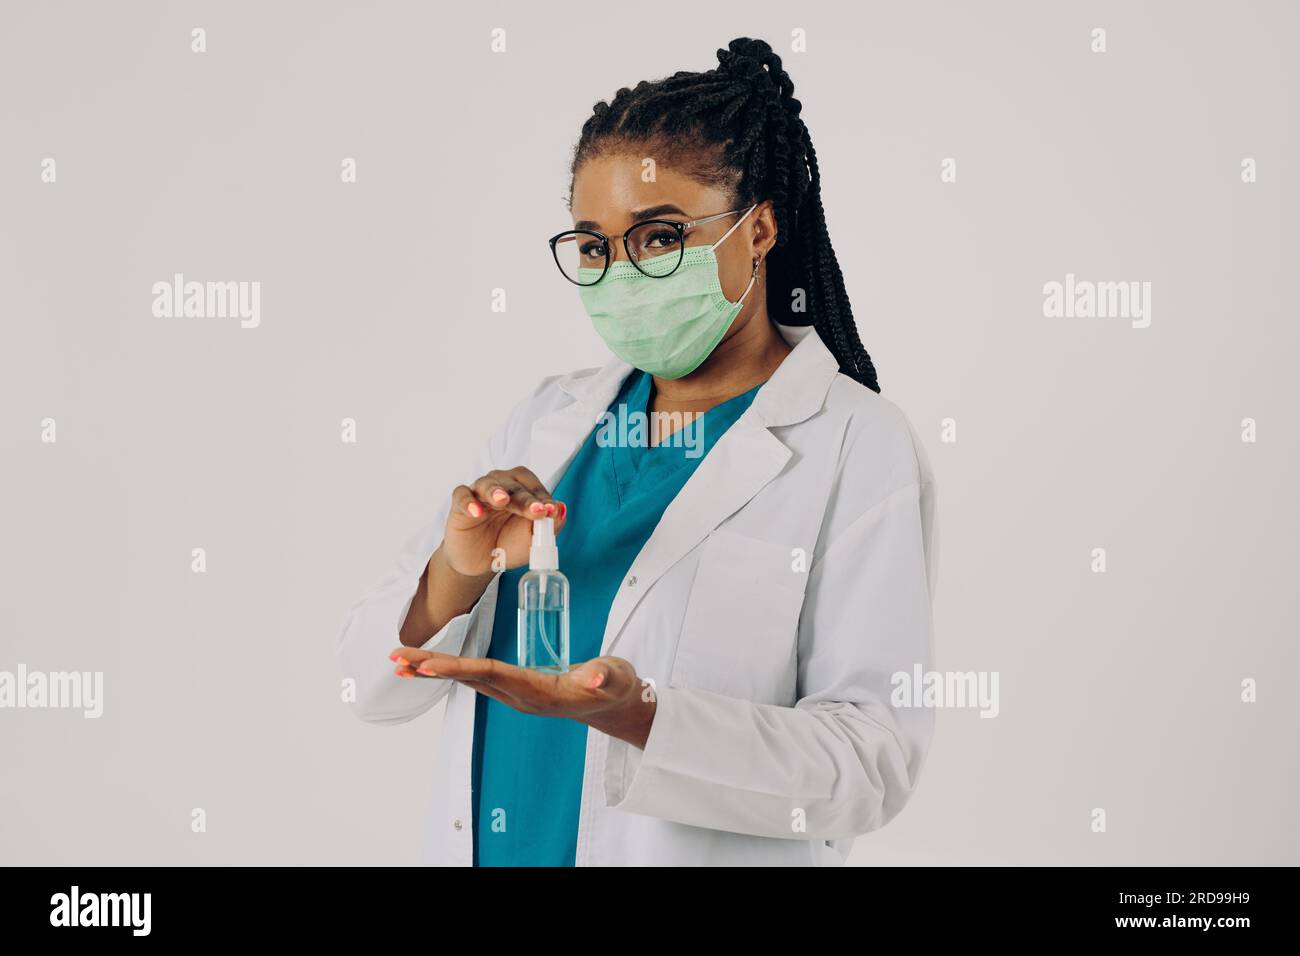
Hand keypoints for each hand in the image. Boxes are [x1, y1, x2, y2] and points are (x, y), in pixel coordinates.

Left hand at [389, 648, 657, 749]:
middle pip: (469, 678)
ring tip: (401, 661)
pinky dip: (451, 669)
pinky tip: (432, 665)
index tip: (426, 663)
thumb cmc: (615, 687)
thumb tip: (598, 676)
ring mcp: (515, 694)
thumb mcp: (616, 679)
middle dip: (431, 668)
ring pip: (468, 679)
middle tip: (396, 658)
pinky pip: (476, 678)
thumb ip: (607, 677)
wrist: (614, 706)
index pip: (490, 674)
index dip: (458, 668)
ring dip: (434, 670)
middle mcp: (519, 696)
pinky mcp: (515, 688)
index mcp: (538, 690)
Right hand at [443, 467, 567, 575]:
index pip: (532, 486)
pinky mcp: (460, 504)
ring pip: (487, 484)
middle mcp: (501, 487)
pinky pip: (462, 496)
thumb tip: (561, 509)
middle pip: (513, 484)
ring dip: (495, 491)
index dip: (542, 497)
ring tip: (502, 500)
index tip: (550, 510)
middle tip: (535, 511)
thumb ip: (549, 526)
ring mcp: (479, 494)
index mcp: (521, 491)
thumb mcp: (532, 541)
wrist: (480, 563)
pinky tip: (476, 512)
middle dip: (525, 498)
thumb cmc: (507, 545)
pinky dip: (468, 502)